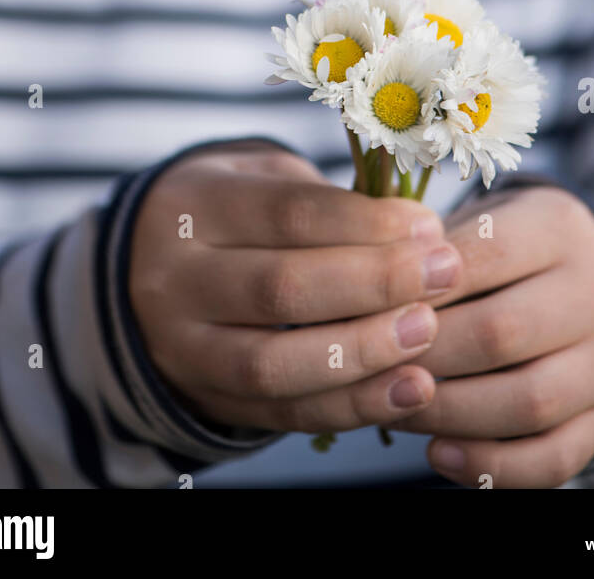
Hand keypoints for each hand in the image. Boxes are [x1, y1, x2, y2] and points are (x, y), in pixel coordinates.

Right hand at [128, 140, 464, 436]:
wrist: (148, 268)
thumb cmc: (237, 210)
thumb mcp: (261, 178)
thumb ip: (328, 201)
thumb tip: (420, 232)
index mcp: (193, 206)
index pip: (288, 215)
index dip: (365, 223)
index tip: (429, 226)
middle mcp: (176, 279)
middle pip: (281, 288)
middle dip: (375, 283)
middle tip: (445, 273)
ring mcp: (183, 348)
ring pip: (274, 364)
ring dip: (364, 353)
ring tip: (428, 331)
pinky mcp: (207, 400)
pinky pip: (282, 414)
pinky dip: (352, 407)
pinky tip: (409, 390)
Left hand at [391, 183, 593, 487]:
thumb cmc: (509, 249)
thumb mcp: (484, 220)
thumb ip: (432, 247)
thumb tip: (363, 287)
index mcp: (558, 229)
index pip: (486, 253)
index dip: (421, 282)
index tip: (368, 300)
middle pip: (502, 332)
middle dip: (424, 353)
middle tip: (369, 361)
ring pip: (528, 402)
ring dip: (447, 413)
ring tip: (392, 407)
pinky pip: (553, 460)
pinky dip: (490, 466)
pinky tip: (436, 454)